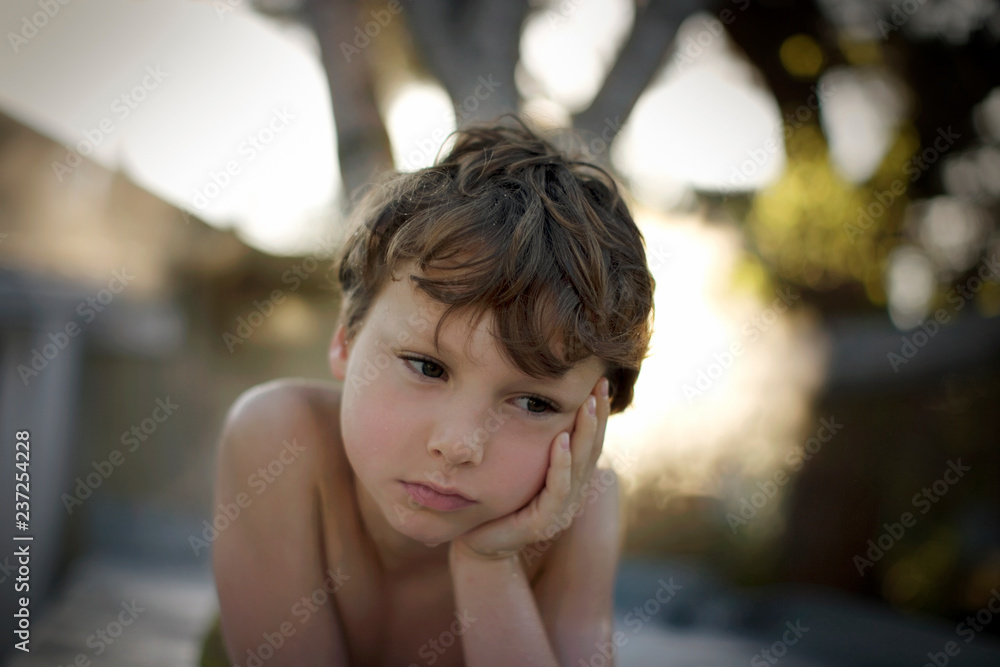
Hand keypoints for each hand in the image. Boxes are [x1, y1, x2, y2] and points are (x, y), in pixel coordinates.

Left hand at [450, 376, 610, 560]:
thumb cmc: (497, 501)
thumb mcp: (519, 466)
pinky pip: (558, 488)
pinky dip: (562, 463)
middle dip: (597, 415)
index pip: (589, 441)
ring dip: (585, 433)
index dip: (597, 413)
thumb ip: (533, 443)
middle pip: (592, 449)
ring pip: (580, 466)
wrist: (477, 545)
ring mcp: (561, 510)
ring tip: (588, 405)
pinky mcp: (544, 523)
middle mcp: (572, 494)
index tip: (599, 381)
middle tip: (601, 384)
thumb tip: (530, 398)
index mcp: (570, 480)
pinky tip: (563, 440)